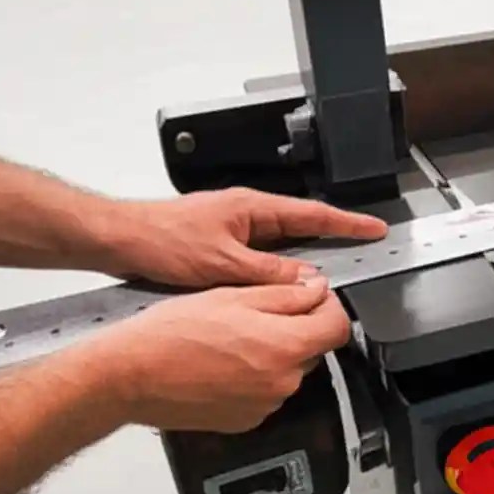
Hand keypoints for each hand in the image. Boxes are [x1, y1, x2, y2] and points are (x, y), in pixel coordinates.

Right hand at [85, 277, 350, 432]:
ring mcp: (265, 405)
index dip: (329, 306)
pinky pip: (266, 392)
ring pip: (288, 370)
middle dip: (297, 328)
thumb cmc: (171, 335)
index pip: (338, 327)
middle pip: (313, 348)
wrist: (129, 377)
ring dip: (274, 353)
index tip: (313, 297)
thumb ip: (285, 294)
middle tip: (259, 313)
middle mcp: (282, 381)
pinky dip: (255, 376)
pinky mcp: (247, 420)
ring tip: (232, 339)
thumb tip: (317, 290)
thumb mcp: (233, 296)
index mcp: (285, 347)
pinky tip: (223, 363)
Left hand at [100, 187, 387, 286]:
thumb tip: (308, 280)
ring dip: (305, 257)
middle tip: (364, 249)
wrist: (119, 241)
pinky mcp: (221, 245)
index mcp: (253, 208)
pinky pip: (263, 256)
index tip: (375, 229)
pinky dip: (280, 268)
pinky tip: (285, 285)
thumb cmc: (160, 241)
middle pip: (303, 225)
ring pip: (283, 244)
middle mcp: (247, 214)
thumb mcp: (223, 262)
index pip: (313, 213)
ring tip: (330, 275)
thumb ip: (270, 272)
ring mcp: (234, 228)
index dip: (348, 223)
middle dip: (334, 238)